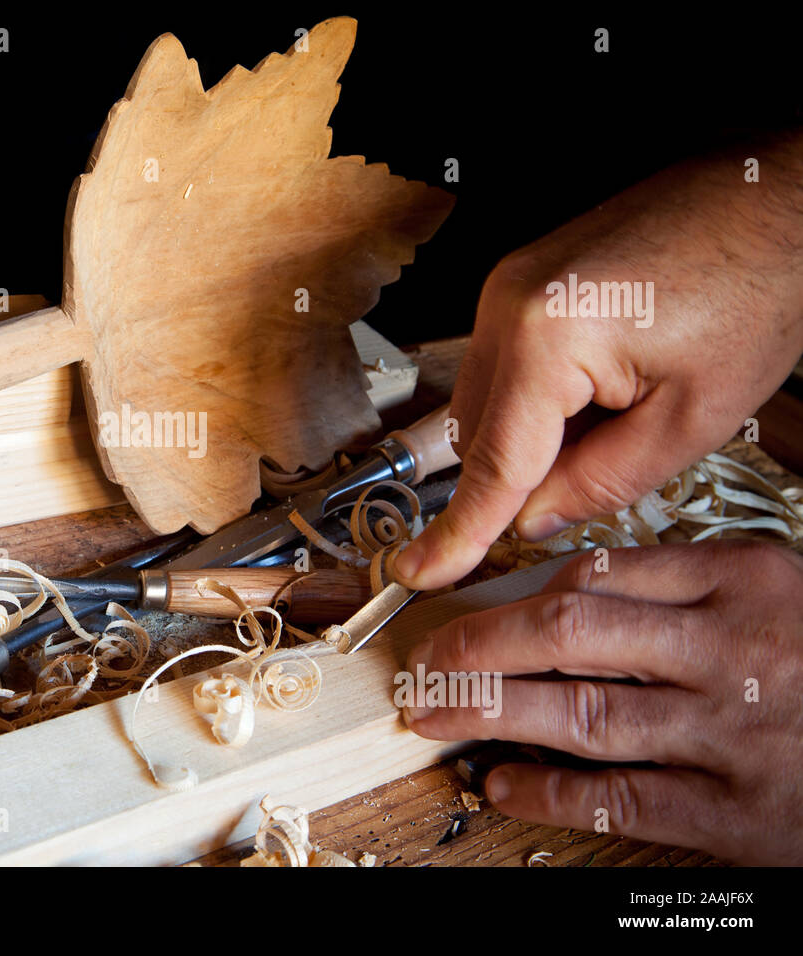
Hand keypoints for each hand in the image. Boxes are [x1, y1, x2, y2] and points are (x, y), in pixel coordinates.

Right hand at [395, 132, 802, 590]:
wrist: (779, 200)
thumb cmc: (760, 287)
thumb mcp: (694, 417)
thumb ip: (602, 481)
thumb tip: (534, 517)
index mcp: (546, 337)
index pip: (493, 464)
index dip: (456, 532)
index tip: (417, 571)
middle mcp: (507, 303)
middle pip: (480, 433)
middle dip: (523, 474)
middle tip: (597, 478)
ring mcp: (509, 285)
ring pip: (489, 401)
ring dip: (534, 434)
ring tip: (623, 412)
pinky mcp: (524, 279)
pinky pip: (506, 365)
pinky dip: (541, 399)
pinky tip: (608, 387)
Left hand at [399, 541, 802, 864]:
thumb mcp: (774, 597)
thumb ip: (682, 587)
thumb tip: (561, 591)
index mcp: (744, 581)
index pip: (596, 572)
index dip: (510, 592)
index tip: (462, 606)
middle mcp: (735, 650)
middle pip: (569, 632)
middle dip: (477, 646)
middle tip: (425, 663)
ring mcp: (732, 732)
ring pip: (581, 713)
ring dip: (490, 714)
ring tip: (435, 716)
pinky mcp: (736, 812)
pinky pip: (618, 798)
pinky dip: (549, 791)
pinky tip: (503, 784)